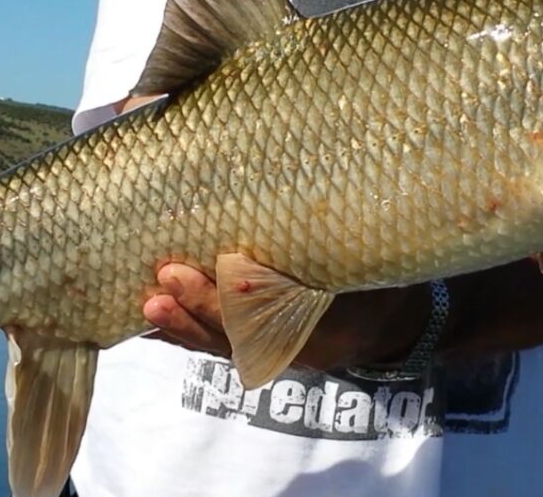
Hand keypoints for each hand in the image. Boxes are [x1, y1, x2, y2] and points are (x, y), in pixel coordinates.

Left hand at [143, 263, 425, 368]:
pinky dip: (184, 336)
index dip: (253, 297)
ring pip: (224, 345)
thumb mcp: (372, 265)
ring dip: (185, 326)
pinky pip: (217, 347)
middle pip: (245, 332)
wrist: (392, 328)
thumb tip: (318, 191)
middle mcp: (299, 344)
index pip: (287, 314)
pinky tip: (152, 321)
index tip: (228, 273)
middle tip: (169, 277)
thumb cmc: (381, 282)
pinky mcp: (260, 350)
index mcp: (333, 322)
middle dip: (204, 307)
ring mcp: (277, 352)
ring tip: (149, 305)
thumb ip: (341, 244)